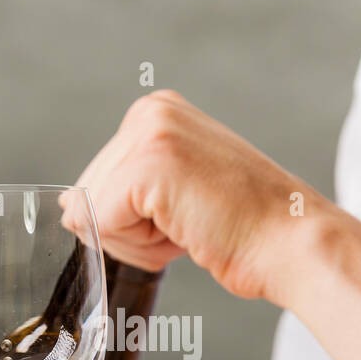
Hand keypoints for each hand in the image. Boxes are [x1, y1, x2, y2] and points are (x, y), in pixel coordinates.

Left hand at [70, 90, 334, 305]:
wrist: (293, 243)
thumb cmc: (247, 231)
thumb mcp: (174, 199)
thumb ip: (121, 194)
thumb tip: (67, 207)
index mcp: (156, 114)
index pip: (98, 184)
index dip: (134, 220)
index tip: (190, 214)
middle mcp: (149, 113)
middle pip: (88, 197)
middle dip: (131, 230)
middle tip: (194, 222)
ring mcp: (149, 134)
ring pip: (93, 214)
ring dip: (139, 241)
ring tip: (194, 225)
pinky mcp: (148, 165)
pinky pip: (102, 225)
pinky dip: (142, 246)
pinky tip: (188, 231)